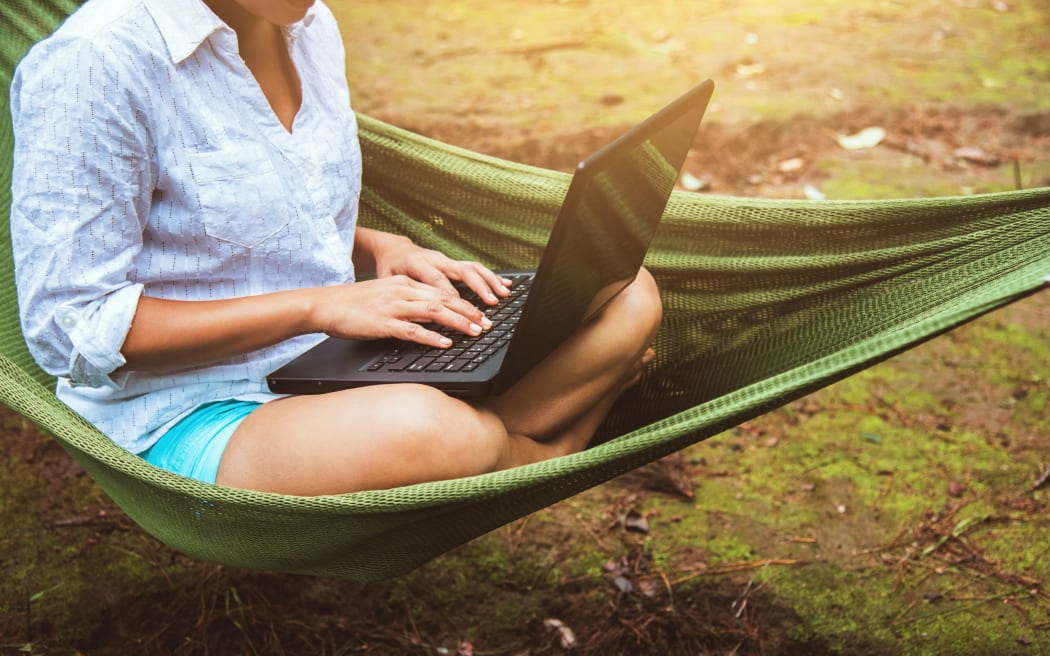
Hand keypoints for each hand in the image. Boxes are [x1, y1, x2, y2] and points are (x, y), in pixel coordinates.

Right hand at [310, 275, 493, 348]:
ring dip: (459, 322)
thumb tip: (428, 316)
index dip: (464, 302)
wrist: (324, 304)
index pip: (441, 291)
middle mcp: (402, 291)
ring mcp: (394, 306)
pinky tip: (445, 343)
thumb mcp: (384, 295)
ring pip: (435, 312)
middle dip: (470, 312)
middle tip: (488, 323)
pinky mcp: (384, 323)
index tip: (481, 313)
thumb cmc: (352, 304)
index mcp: (404, 283)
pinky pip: (413, 330)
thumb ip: (406, 302)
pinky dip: (432, 337)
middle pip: (444, 299)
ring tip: (476, 332)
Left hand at [364, 231, 510, 305]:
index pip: (437, 280)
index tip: (461, 309)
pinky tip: (506, 285)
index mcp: (418, 263)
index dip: (450, 294)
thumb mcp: (386, 280)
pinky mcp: (454, 262)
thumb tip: (405, 314)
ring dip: (489, 282)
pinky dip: (492, 277)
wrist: (394, 248)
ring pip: (473, 268)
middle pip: (462, 272)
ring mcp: (447, 260)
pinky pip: (476, 268)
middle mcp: (436, 260)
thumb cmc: (389, 267)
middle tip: (491, 303)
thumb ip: (397, 293)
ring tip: (503, 295)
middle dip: (479, 288)